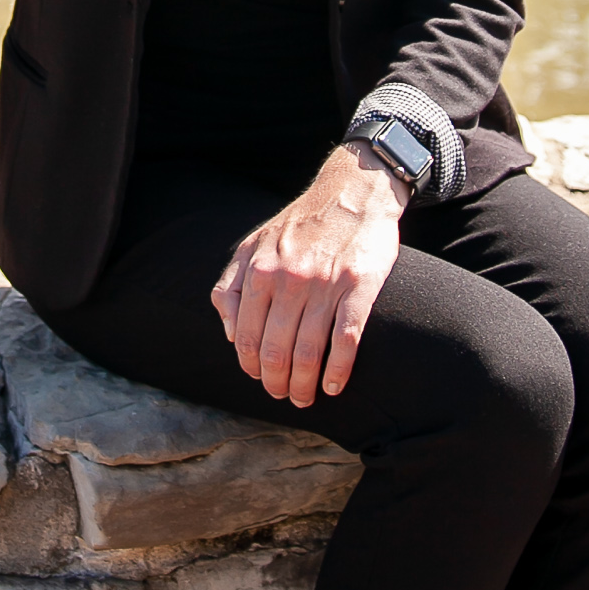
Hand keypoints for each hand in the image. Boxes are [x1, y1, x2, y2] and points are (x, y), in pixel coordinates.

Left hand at [211, 143, 407, 408]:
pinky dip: (338, 371)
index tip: (260, 380)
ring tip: (305, 398)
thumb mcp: (253, 243)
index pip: (246, 337)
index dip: (251, 368)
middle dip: (277, 384)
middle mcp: (289, 278)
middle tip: (284, 396)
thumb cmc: (300, 224)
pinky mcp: (359, 286)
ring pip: (309, 353)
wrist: (353, 191)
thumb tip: (229, 334)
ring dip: (305, 386)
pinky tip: (334, 385)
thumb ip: (231, 285)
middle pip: (276, 351)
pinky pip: (346, 341)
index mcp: (259, 270)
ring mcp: (325, 284)